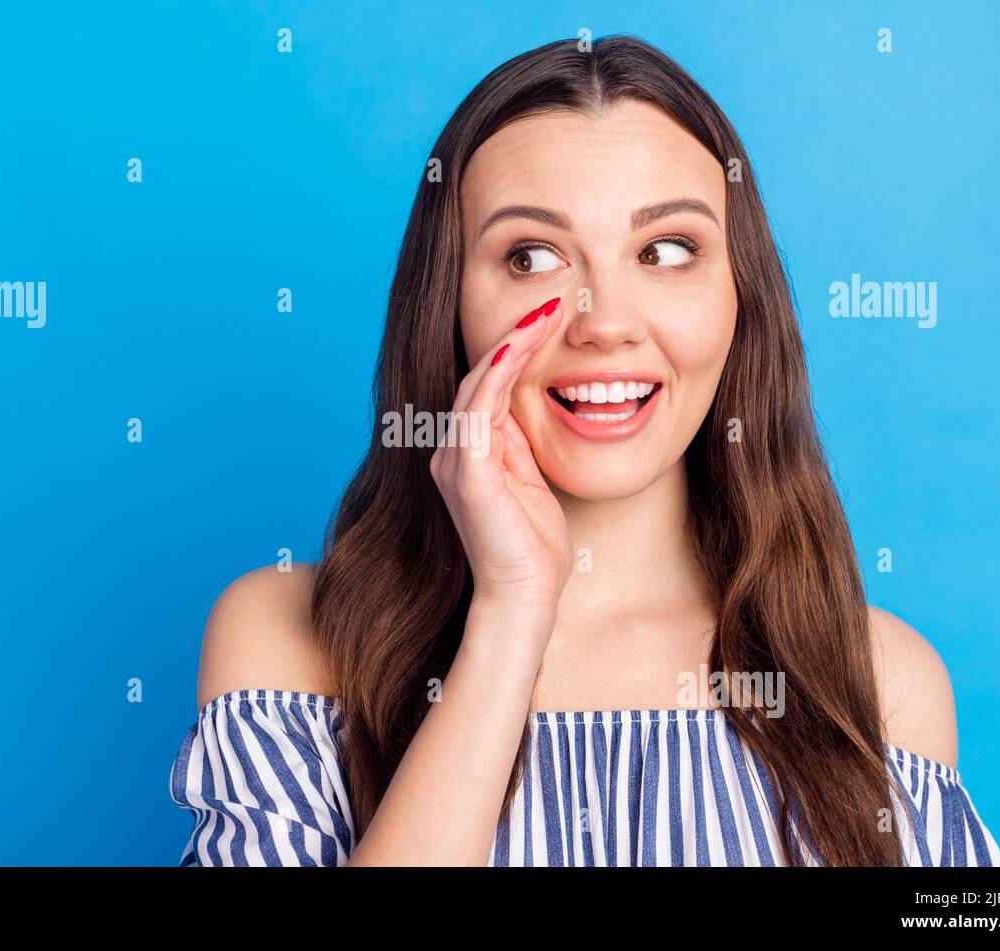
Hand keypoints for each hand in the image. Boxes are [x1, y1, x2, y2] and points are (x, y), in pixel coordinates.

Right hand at [429, 297, 572, 619]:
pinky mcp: (468, 473)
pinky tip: (520, 347)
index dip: (512, 350)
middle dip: (512, 336)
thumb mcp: (530, 481)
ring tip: (544, 313)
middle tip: (549, 302)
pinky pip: (478, 410)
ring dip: (510, 345)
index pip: (483, 388)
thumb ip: (518, 445)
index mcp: (465, 455)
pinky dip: (497, 374)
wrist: (523, 598)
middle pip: (475, 377)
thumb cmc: (531, 548)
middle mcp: (450, 454)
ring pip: (475, 385)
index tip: (546, 318)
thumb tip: (525, 404)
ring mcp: (454, 463)